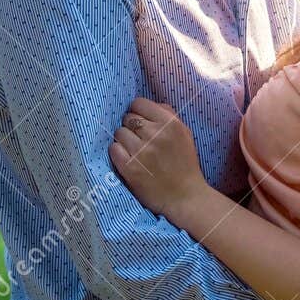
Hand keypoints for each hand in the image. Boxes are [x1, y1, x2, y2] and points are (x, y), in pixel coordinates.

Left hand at [108, 97, 208, 221]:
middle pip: (127, 118)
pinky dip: (118, 153)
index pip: (139, 103)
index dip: (138, 112)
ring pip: (119, 133)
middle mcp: (156, 135)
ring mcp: (141, 151)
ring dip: (124, 141)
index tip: (142, 123)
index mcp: (170, 123)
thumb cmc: (185, 164)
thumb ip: (169, 115)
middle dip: (132, 127)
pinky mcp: (130, 168)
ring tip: (135, 152)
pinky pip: (113, 149)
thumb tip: (151, 105)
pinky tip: (128, 160)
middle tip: (140, 140)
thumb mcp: (185, 134)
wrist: (185, 196)